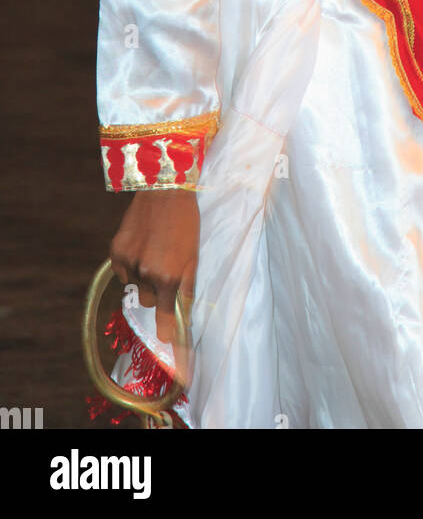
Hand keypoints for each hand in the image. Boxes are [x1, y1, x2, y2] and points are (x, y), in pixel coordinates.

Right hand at [110, 189, 198, 350]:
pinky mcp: (115, 251)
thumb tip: (183, 318)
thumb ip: (187, 288)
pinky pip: (121, 271)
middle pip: (149, 302)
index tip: (166, 346)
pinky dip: (129, 265)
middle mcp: (147, 274)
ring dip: (142, 278)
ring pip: (134, 286)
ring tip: (154, 252)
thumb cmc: (187, 223)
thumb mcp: (194, 257)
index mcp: (169, 277)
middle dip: (156, 293)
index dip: (166, 334)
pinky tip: (141, 246)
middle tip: (164, 271)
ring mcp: (128, 262)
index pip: (165, 318)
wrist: (165, 189)